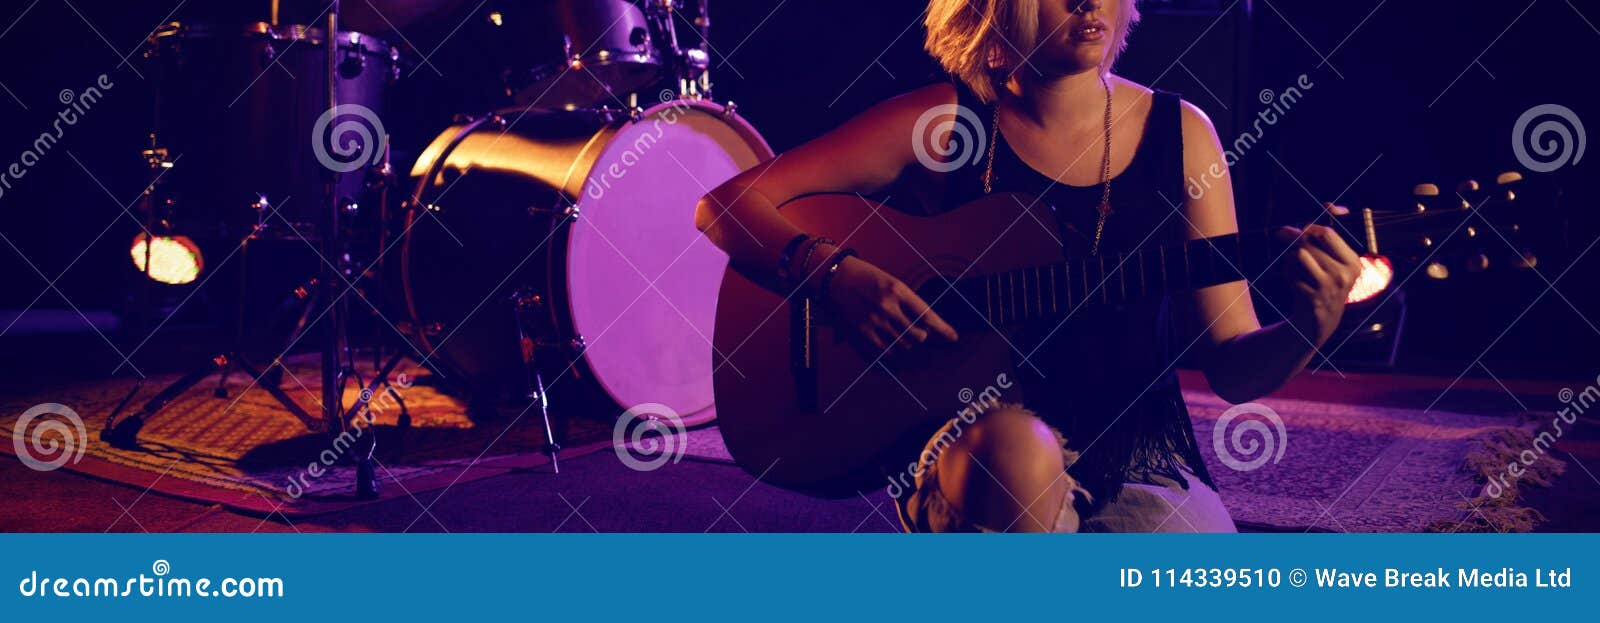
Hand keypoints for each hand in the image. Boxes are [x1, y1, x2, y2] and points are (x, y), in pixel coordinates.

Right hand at [821, 255, 958, 351]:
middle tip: (919, 332)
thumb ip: (908, 302)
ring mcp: (874, 321)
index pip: (927, 314)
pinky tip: (888, 340)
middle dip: (922, 336)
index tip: (953, 338)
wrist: (834, 277)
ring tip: (900, 333)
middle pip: (918, 335)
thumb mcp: (890, 282)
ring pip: (903, 345)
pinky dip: (891, 349)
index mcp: (897, 289)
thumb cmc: (866, 278)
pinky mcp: (862, 332)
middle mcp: (887, 306)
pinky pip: (885, 350)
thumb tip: (927, 325)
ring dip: (907, 343)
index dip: (943, 329)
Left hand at [1275, 205, 1362, 347]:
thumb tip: (1329, 204)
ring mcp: (1329, 288)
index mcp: (1353, 262)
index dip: (1309, 227)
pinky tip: (1294, 282)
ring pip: (1298, 255)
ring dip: (1290, 258)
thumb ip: (1330, 235)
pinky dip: (1287, 274)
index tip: (1301, 228)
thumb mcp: (1334, 261)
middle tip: (1281, 234)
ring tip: (1294, 266)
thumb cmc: (1324, 284)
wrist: (1319, 322)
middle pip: (1308, 242)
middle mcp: (1345, 274)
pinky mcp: (1312, 298)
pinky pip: (1290, 274)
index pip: (1326, 233)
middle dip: (1292, 238)